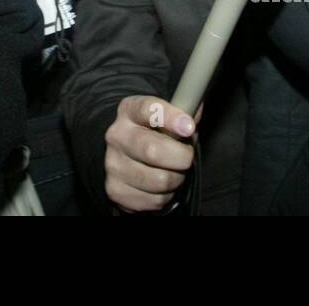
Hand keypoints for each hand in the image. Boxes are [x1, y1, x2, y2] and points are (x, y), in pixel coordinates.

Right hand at [103, 95, 195, 212]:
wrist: (125, 158)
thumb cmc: (154, 133)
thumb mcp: (167, 116)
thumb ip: (184, 110)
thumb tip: (196, 108)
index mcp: (129, 111)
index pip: (148, 110)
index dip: (169, 117)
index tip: (188, 127)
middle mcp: (117, 136)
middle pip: (152, 150)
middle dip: (181, 156)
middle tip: (187, 156)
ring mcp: (112, 164)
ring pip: (159, 179)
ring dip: (176, 178)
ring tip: (172, 170)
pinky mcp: (115, 190)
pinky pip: (155, 200)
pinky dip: (166, 195)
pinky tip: (159, 184)